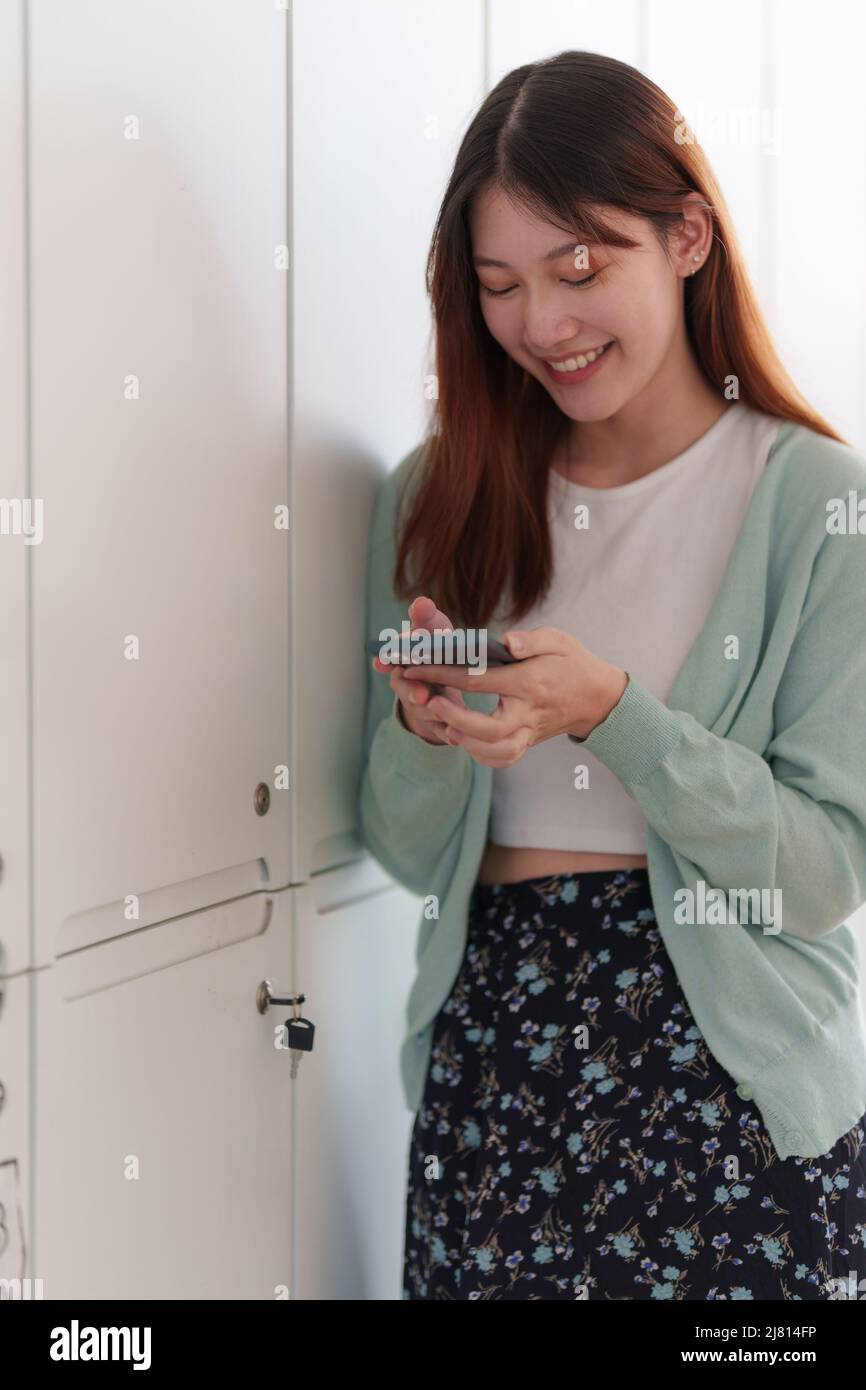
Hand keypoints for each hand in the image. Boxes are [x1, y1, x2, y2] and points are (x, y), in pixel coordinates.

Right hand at [371, 595, 466, 745]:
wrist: (449, 685)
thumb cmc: (441, 651)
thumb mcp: (437, 631)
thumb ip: (427, 619)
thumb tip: (421, 603)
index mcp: (404, 658)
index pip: (391, 657)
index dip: (386, 659)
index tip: (382, 661)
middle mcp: (407, 683)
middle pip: (404, 688)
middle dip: (411, 691)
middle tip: (421, 694)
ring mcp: (420, 706)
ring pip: (423, 710)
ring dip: (432, 711)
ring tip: (444, 712)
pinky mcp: (437, 724)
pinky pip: (440, 731)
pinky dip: (446, 733)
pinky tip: (454, 736)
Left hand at [399, 624, 627, 767]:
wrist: (597, 698)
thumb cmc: (573, 664)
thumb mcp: (558, 641)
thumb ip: (531, 640)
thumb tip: (506, 641)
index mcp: (529, 682)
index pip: (480, 680)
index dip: (444, 673)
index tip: (417, 666)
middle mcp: (528, 712)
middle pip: (489, 727)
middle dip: (455, 717)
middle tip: (430, 702)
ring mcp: (528, 731)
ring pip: (497, 750)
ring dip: (467, 741)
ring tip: (444, 723)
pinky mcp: (528, 742)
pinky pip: (504, 758)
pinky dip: (481, 755)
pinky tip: (463, 738)